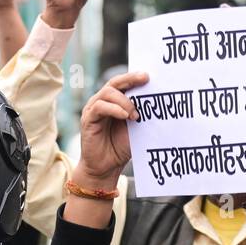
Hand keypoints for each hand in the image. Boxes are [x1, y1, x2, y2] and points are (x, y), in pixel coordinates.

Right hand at [74, 71, 146, 185]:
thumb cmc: (120, 148)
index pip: (123, 83)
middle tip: (146, 79)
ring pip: (107, 92)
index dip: (135, 77)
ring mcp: (93, 109)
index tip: (150, 76)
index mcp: (114, 101)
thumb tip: (157, 102)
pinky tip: (125, 116)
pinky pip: (99, 107)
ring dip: (124, 101)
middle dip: (131, 79)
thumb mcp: (136, 128)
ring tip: (135, 115)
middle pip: (114, 82)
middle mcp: (102, 102)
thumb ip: (141, 114)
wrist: (105, 168)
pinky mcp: (87, 119)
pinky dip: (114, 109)